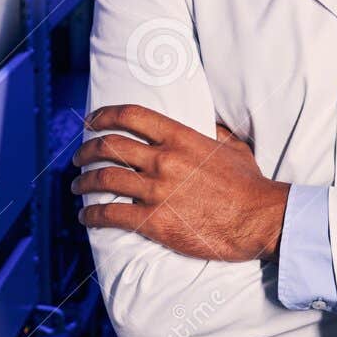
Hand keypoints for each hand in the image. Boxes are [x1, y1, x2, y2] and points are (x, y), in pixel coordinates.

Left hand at [73, 105, 290, 261]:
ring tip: (77, 186)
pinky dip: (93, 215)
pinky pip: (111, 215)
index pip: (131, 116)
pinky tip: (86, 217)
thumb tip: (203, 122)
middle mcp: (164, 160)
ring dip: (84, 182)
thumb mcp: (232, 147)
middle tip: (79, 157)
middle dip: (87, 150)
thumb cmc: (249, 185)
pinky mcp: (154, 222)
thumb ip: (211, 132)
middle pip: (109, 146)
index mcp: (180, 137)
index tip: (91, 121)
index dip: (104, 115)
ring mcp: (157, 191)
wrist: (259, 220)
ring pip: (104, 179)